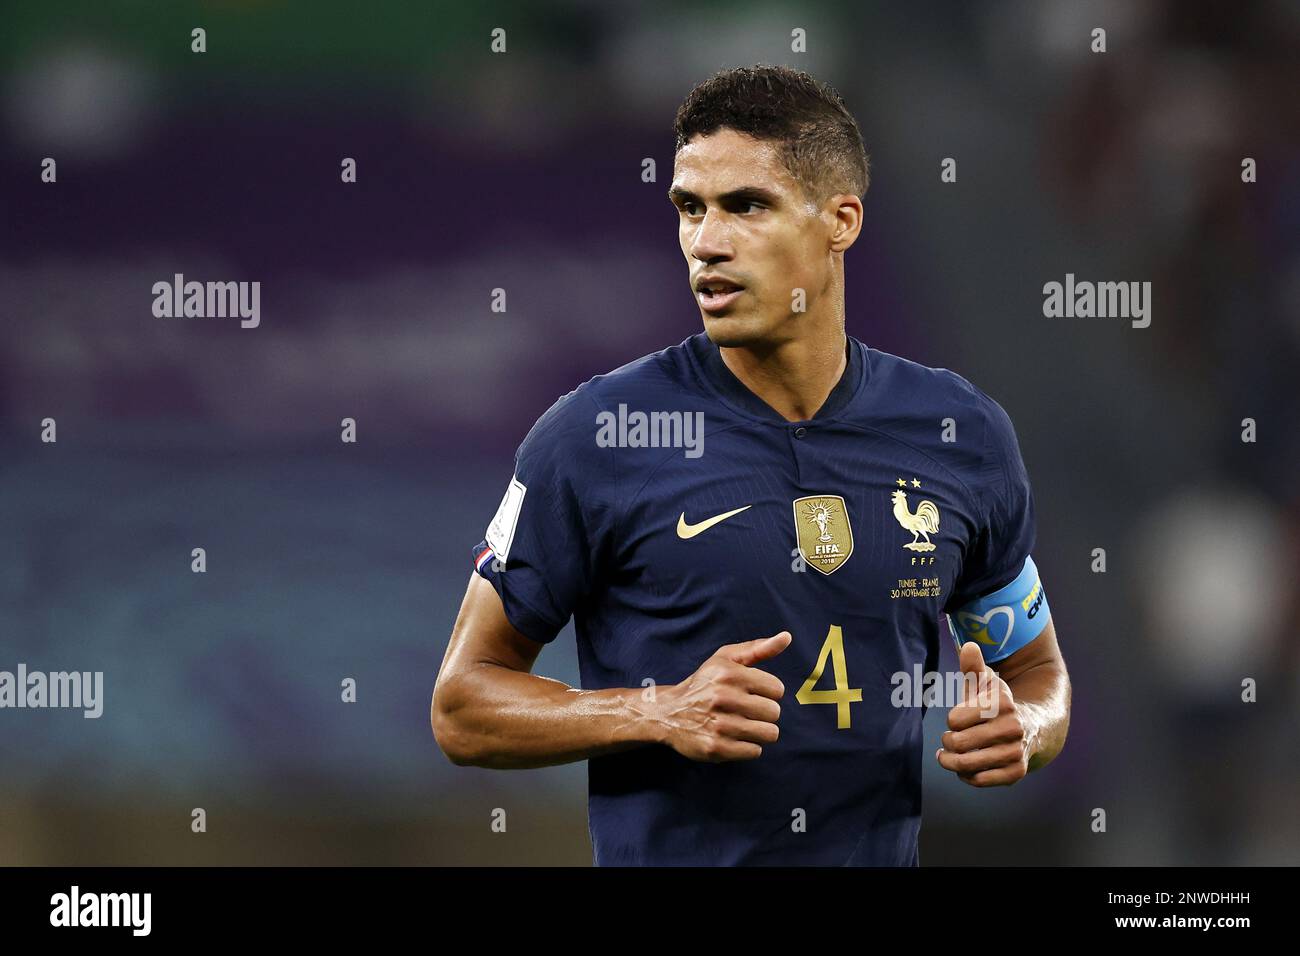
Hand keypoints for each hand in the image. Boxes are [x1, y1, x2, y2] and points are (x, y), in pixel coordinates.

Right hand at [657, 632, 789, 761]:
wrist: (668, 713)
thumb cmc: (704, 683)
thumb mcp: (725, 659)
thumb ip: (758, 648)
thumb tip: (787, 637)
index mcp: (729, 674)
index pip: (777, 689)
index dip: (768, 692)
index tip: (752, 693)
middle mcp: (723, 697)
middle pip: (774, 713)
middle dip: (764, 713)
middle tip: (746, 711)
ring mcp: (719, 724)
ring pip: (769, 734)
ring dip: (759, 731)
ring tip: (742, 725)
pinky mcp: (716, 748)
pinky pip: (754, 751)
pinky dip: (748, 747)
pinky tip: (733, 738)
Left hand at [936, 641, 1030, 786]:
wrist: (1033, 726)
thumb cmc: (997, 704)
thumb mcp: (986, 683)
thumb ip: (973, 666)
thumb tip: (968, 646)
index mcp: (1001, 703)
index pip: (955, 719)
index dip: (952, 720)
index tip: (957, 720)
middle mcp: (1012, 727)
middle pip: (958, 743)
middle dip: (947, 742)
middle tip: (948, 740)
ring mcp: (1015, 751)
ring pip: (966, 764)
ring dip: (950, 762)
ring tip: (946, 757)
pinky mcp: (1016, 771)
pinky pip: (979, 780)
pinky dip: (967, 776)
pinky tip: (965, 769)